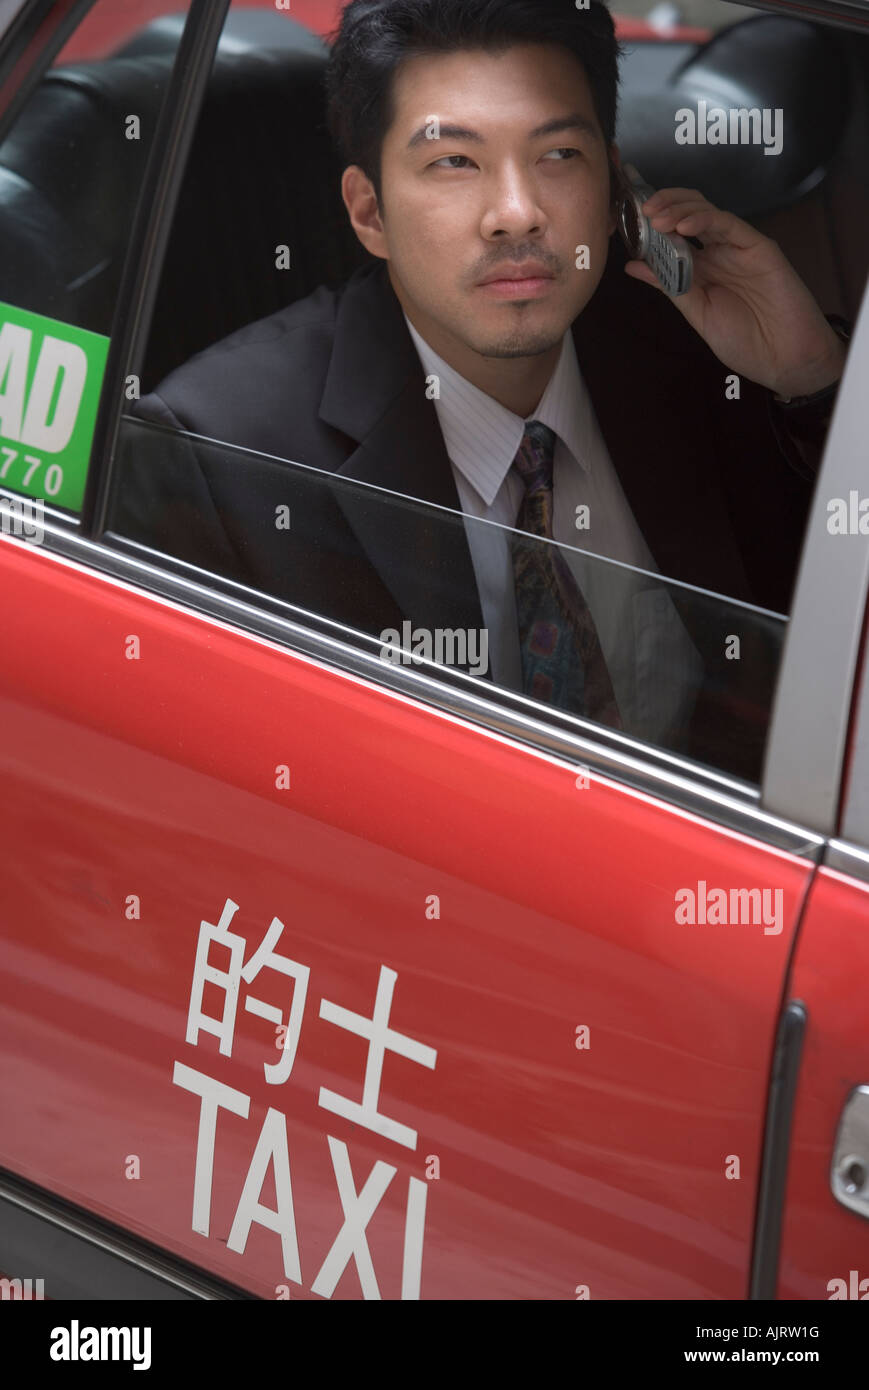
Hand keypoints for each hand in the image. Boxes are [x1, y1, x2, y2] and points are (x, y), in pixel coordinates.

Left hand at [623, 188, 846, 397]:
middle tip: (642, 211)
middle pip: (689, 214)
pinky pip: (728, 224)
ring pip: (706, 212)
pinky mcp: (758, 246)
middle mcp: (719, 252)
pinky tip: (683, 225)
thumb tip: (632, 265)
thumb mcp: (695, 313)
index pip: (674, 234)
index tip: (627, 220)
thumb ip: (668, 285)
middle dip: (663, 206)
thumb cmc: (744, 342)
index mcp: (702, 268)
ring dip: (679, 208)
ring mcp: (738, 247)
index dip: (652, 224)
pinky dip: (705, 219)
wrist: (783, 360)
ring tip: (656, 217)